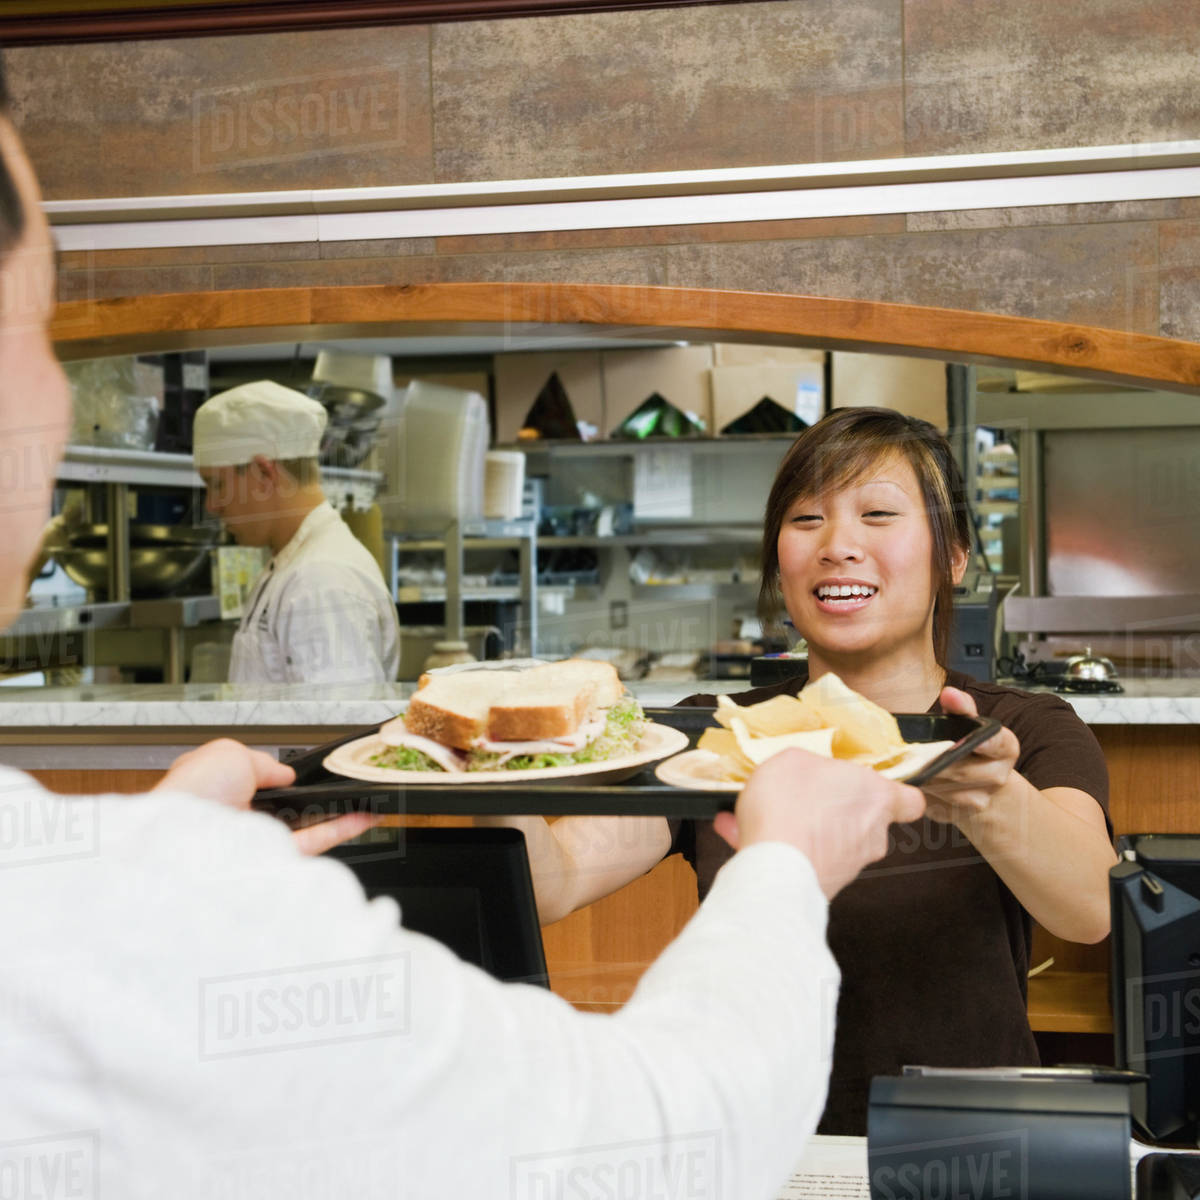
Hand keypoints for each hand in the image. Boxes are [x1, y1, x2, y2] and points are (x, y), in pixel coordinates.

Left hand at [154, 738, 379, 855]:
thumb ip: (265, 762)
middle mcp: (235, 818)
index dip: (277, 774)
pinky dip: (340, 830)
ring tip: (363, 799)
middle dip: (312, 797)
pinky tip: (362, 816)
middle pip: (283, 806)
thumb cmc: (193, 795)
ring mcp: (255, 842)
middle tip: (343, 787)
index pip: (253, 779)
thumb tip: (286, 773)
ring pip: (303, 826)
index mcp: (217, 789)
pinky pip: (312, 843)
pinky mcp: (273, 861)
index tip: (304, 771)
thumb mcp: (231, 754)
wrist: (184, 841)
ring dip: (334, 813)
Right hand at [712, 749, 924, 899]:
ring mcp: (849, 863)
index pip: (909, 800)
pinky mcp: (824, 884)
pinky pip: (800, 859)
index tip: (876, 788)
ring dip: (798, 828)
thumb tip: (804, 772)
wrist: (775, 866)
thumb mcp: (792, 759)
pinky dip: (776, 847)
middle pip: (862, 819)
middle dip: (831, 809)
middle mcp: (871, 834)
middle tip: (801, 797)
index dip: (894, 794)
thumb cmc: (792, 809)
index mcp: (876, 797)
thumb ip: (807, 764)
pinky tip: (742, 833)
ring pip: (828, 840)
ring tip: (761, 815)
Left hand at [921, 687, 1019, 827]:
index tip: (976, 742)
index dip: (987, 743)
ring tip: (907, 764)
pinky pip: (930, 804)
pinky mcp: (954, 815)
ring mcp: (978, 801)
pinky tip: (908, 781)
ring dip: (924, 777)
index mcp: (1004, 749)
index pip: (998, 743)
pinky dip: (917, 792)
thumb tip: (950, 693)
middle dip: (938, 761)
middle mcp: (997, 777)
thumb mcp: (969, 725)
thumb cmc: (968, 748)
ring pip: (945, 790)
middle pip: (962, 770)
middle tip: (914, 752)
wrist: (978, 786)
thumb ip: (961, 709)